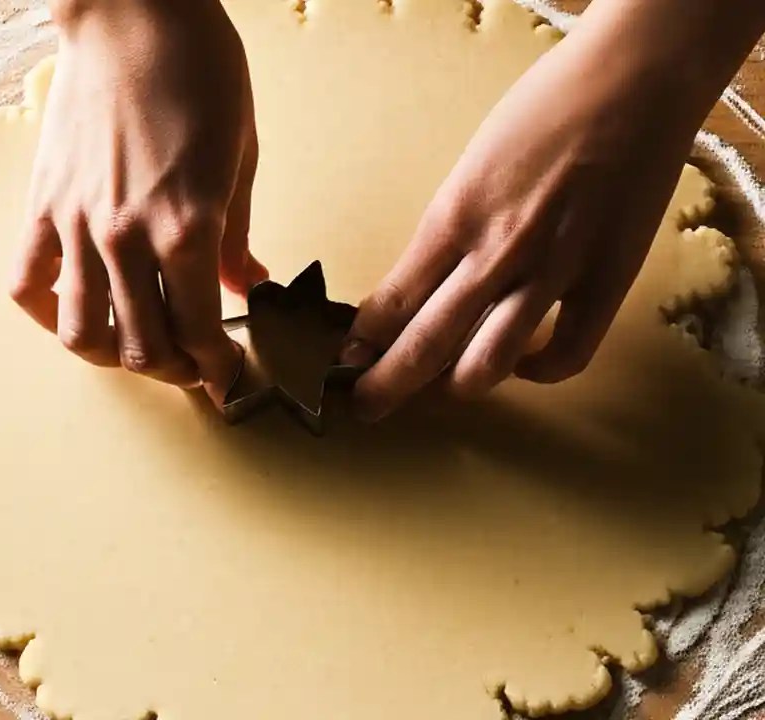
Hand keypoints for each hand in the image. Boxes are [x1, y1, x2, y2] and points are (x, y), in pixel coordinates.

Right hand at [11, 0, 266, 399]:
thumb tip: (249, 285)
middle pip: (143, 348)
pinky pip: (27, 284)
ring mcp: (77, 226)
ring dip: (115, 357)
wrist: (133, 12)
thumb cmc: (200, 70)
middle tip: (194, 367)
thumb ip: (238, 234)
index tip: (229, 382)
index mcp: (187, 229)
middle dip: (176, 372)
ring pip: (82, 334)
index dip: (219, 372)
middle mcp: (126, 239)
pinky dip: (49, 314)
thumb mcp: (242, 154)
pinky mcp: (42, 206)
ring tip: (138, 349)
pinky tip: (76, 313)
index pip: (200, 333)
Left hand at [342, 0, 764, 422]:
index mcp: (454, 218)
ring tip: (434, 394)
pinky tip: (521, 365)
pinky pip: (567, 354)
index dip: (360, 345)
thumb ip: (448, 228)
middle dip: (384, 387)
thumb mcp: (470, 166)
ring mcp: (555, 272)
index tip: (342, 362)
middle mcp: (497, 253)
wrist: (633, 80)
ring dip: (452, 390)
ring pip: (488, 362)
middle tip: (364, 406)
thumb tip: (419, 280)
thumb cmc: (544, 110)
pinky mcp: (609, 281)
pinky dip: (538, 372)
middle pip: (424, 345)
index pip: (390, 304)